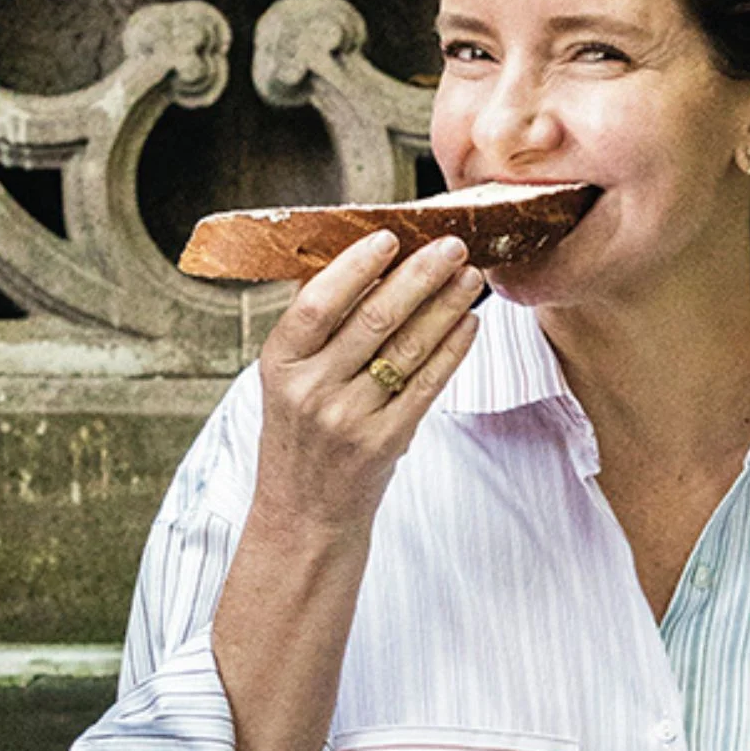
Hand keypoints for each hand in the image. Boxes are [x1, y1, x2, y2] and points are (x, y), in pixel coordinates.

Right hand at [249, 231, 482, 532]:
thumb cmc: (299, 435)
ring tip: (470, 278)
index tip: (389, 236)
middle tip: (452, 245)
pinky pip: (428, 385)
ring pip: (408, 348)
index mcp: (280, 363)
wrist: (304, 514)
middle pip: (374, 318)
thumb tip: (348, 256)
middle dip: (419, 276)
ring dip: (446, 306)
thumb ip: (312, 325)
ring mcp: (350, 417)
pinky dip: (452, 350)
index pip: (317, 302)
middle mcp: (311, 389)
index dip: (355, 266)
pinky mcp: (386, 441)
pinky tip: (469, 323)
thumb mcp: (285, 379)